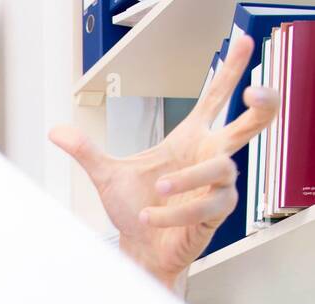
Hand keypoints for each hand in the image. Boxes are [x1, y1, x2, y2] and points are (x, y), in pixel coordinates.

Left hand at [49, 34, 277, 287]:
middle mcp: (209, 157)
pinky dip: (175, 211)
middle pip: (251, 124)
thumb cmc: (134, 208)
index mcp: (191, 139)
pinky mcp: (217, 212)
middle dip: (260, 106)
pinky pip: (206, 205)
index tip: (244, 43)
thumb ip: (85, 151)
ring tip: (158, 189)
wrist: (138, 249)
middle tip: (254, 92)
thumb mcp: (106, 176)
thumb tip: (54, 130)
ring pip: (221, 168)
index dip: (230, 70)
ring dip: (188, 178)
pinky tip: (151, 214)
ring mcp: (217, 185)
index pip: (215, 98)